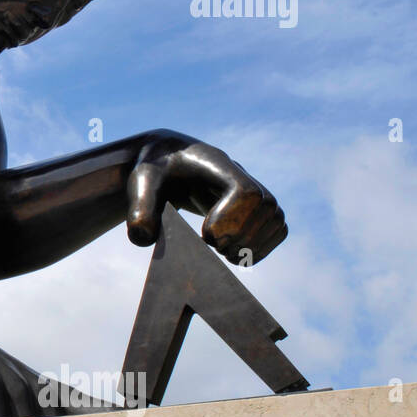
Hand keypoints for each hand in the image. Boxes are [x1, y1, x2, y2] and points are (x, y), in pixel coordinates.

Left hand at [126, 134, 287, 264]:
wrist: (165, 162)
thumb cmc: (154, 171)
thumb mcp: (139, 184)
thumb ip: (139, 208)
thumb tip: (144, 238)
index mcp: (215, 164)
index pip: (245, 191)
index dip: (233, 219)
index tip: (206, 235)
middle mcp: (241, 174)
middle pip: (266, 207)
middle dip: (243, 235)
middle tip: (213, 247)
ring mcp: (253, 190)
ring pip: (276, 219)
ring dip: (254, 244)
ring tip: (223, 252)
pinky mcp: (256, 208)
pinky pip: (277, 228)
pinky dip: (262, 247)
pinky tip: (235, 254)